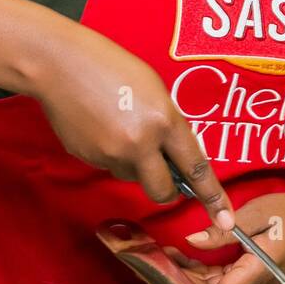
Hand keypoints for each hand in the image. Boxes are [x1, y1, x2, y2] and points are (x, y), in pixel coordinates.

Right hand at [30, 21, 233, 228]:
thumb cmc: (110, 65)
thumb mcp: (155, 89)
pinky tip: (101, 126)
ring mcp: (111, 154)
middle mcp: (139, 144)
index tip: (225, 220)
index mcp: (163, 121)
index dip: (212, 195)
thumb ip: (168, 124)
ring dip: (135, 165)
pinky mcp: (88, 158)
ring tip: (121, 126)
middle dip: (168, 188)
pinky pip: (110, 167)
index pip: (195, 167)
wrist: (59, 64)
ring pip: (133, 177)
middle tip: (164, 172)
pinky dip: (112, 154)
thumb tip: (175, 156)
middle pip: (163, 191)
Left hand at [144, 192, 284, 283]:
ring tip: (165, 257)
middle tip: (155, 265)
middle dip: (184, 283)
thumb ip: (224, 230)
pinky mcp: (253, 281)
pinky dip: (204, 274)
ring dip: (191, 278)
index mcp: (261, 272)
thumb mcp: (257, 214)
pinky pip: (224, 283)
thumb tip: (192, 241)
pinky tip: (184, 259)